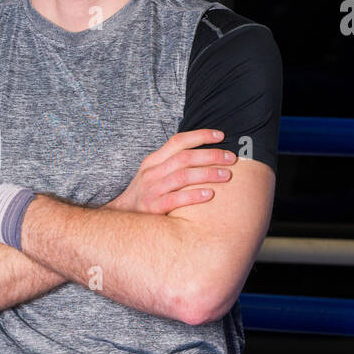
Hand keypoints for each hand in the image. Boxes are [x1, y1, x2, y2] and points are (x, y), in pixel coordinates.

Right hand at [106, 129, 236, 214]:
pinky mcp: (152, 207)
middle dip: (211, 155)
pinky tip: (209, 195)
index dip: (200, 136)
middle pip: (184, 157)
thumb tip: (202, 154)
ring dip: (207, 174)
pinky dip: (193, 196)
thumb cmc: (144, 195)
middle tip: (232, 158)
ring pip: (182, 176)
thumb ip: (172, 163)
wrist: (121, 217)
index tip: (221, 135)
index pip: (178, 141)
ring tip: (227, 175)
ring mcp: (151, 189)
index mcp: (153, 161)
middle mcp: (152, 172)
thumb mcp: (153, 174)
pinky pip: (175, 199)